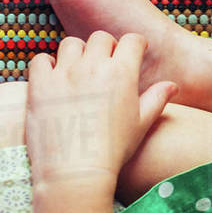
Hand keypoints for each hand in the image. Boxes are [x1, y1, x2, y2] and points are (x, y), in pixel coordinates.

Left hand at [24, 32, 176, 186]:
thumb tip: (172, 85)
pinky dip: (47, 65)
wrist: (75, 174)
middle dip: (106, 46)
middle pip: (100, 38)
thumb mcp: (141, 125)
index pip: (131, 40)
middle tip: (105, 62)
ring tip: (79, 69)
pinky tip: (54, 78)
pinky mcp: (40, 84)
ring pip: (70, 44)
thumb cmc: (113, 151)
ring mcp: (64, 73)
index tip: (134, 53)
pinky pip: (41, 59)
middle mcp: (93, 66)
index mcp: (122, 73)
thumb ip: (157, 99)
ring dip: (77, 53)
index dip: (135, 45)